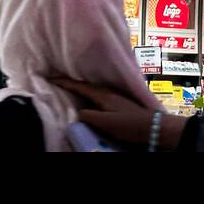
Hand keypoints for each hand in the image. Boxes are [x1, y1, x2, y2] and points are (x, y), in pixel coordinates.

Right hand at [54, 78, 186, 149]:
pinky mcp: (118, 101)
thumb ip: (89, 116)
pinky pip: (97, 93)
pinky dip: (87, 92)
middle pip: (84, 83)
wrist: (153, 127)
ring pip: (91, 87)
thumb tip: (77, 112)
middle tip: (55, 80)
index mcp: (102, 94)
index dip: (63, 81)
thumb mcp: (106, 123)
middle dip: (69, 81)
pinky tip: (87, 97)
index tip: (49, 76)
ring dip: (78, 86)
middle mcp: (107, 91)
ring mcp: (114, 94)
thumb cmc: (130, 124)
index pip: (78, 85)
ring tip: (67, 87)